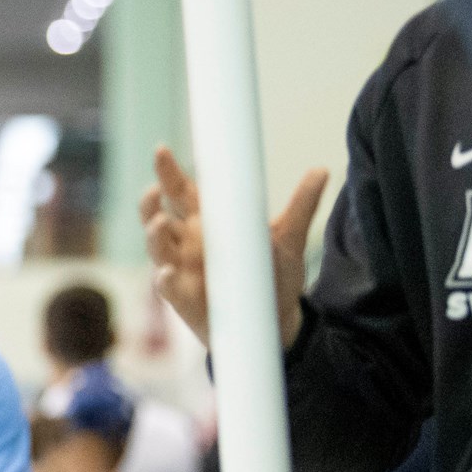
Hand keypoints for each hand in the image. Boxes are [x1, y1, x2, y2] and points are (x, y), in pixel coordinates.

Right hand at [139, 145, 328, 349]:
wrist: (275, 322)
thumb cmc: (272, 276)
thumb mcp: (289, 239)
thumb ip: (300, 206)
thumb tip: (322, 170)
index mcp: (207, 222)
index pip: (181, 192)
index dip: (168, 172)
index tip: (161, 150)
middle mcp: (187, 243)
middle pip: (156, 215)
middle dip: (150, 202)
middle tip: (155, 189)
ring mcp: (182, 270)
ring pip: (156, 247)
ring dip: (154, 235)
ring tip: (160, 223)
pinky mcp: (183, 298)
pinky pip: (167, 287)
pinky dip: (165, 280)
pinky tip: (168, 273)